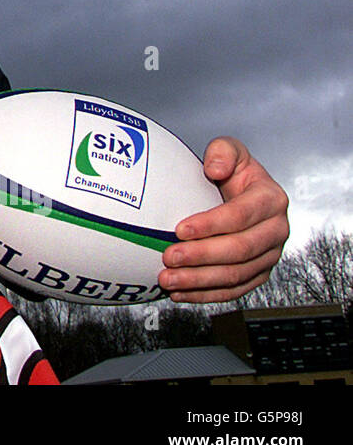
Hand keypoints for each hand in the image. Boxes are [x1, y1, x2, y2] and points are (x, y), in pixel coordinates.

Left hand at [158, 136, 288, 302]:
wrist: (244, 193)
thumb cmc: (233, 171)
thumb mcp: (229, 150)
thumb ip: (222, 151)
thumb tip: (215, 168)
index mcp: (271, 200)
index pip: (240, 216)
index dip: (210, 225)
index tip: (179, 229)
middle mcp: (276, 231)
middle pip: (239, 250)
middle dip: (201, 257)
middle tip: (168, 257)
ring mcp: (269, 255)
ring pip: (235, 275)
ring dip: (199, 280)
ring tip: (167, 279)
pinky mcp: (257, 274)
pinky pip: (233, 290)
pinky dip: (205, 294)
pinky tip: (180, 294)